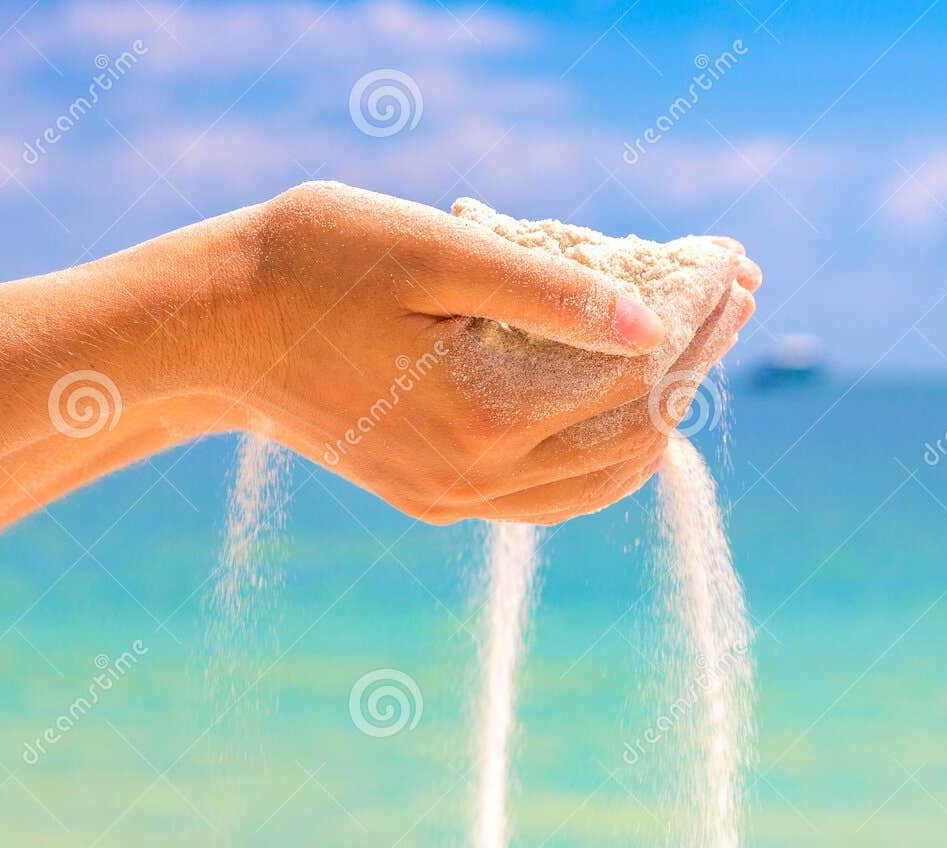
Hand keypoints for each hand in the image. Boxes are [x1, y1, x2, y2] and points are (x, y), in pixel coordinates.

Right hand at [196, 181, 758, 523]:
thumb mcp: (433, 249)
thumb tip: (652, 319)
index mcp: (483, 419)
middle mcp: (475, 480)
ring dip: (655, 412)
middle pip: (631, 435)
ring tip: (691, 345)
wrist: (209, 327)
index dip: (698, 322)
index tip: (736, 268)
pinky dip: (600, 451)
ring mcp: (452, 500)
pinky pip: (548, 493)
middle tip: (732, 296)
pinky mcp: (431, 499)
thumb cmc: (311, 263)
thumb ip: (547, 290)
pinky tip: (619, 404)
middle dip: (693, 364)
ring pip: (598, 479)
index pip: (635, 379)